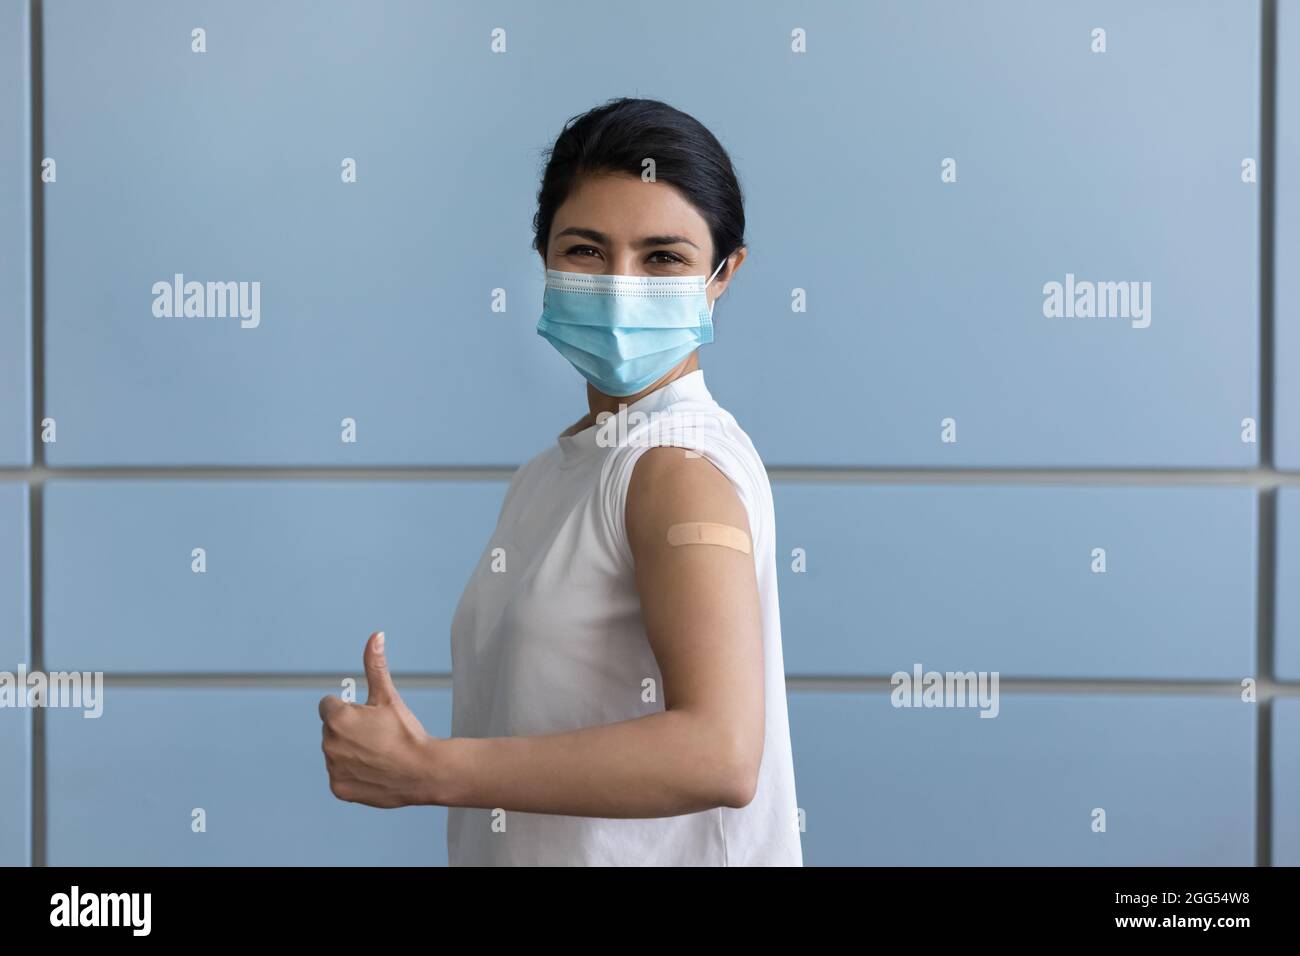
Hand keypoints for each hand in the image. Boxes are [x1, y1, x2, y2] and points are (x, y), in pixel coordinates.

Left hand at [319, 631, 438, 808]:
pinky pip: (339, 776)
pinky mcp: (338, 789)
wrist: (424, 772)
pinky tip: (374, 770)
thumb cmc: (407, 731)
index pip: (328, 705)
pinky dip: (353, 774)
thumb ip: (375, 665)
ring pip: (335, 752)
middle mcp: (328, 743)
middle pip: (331, 729)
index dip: (350, 709)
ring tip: (378, 754)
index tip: (368, 717)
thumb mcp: (389, 696)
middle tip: (377, 736)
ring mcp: (332, 768)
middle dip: (349, 730)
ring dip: (350, 751)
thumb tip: (375, 635)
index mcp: (337, 718)